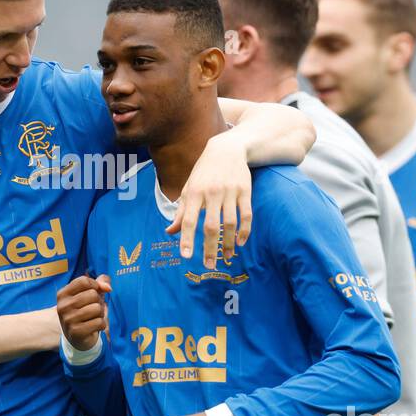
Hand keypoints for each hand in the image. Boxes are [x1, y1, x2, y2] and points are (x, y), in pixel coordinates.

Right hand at [56, 275, 110, 351]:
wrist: (77, 337)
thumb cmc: (85, 310)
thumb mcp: (90, 292)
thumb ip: (101, 282)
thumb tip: (108, 287)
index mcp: (63, 294)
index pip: (83, 281)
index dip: (95, 285)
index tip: (95, 292)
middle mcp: (62, 306)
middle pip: (92, 294)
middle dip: (98, 301)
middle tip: (93, 308)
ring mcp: (68, 319)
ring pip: (97, 308)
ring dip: (100, 314)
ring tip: (94, 317)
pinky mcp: (76, 332)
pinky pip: (99, 322)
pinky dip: (101, 324)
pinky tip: (94, 327)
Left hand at [166, 132, 251, 268]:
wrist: (227, 149)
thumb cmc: (203, 172)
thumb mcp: (189, 188)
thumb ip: (181, 212)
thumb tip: (170, 232)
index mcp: (194, 193)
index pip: (189, 220)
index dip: (187, 239)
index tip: (186, 256)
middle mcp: (212, 192)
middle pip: (211, 225)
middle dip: (210, 248)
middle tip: (209, 266)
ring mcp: (230, 192)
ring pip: (230, 223)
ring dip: (228, 243)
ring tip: (226, 258)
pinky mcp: (245, 191)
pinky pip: (246, 215)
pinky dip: (244, 230)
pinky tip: (240, 242)